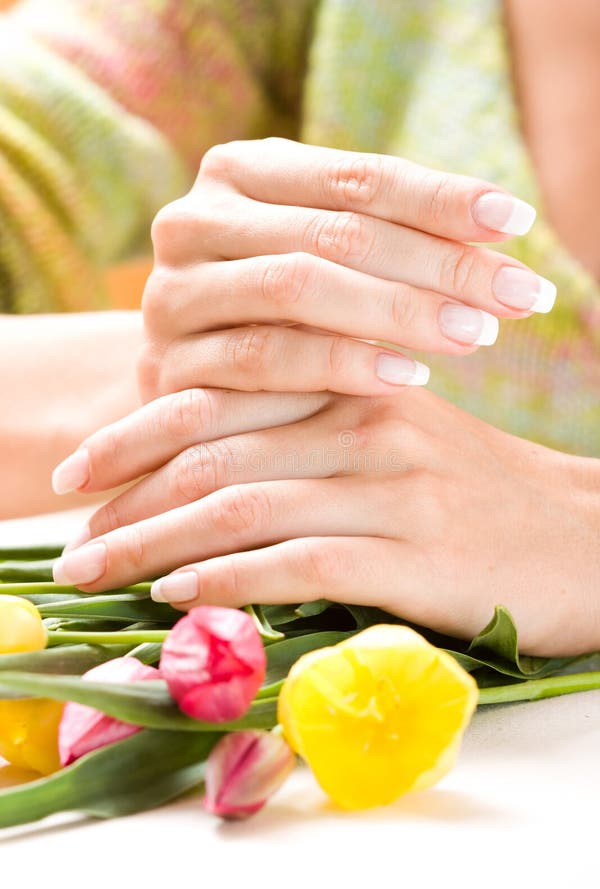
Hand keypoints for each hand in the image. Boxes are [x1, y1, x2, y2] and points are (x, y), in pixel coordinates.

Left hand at [52, 388, 599, 656]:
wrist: (578, 537)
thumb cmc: (470, 493)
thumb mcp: (392, 438)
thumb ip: (308, 434)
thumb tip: (207, 467)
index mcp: (353, 380)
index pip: (218, 398)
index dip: (133, 436)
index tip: (77, 474)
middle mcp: (365, 422)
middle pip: (214, 453)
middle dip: (124, 497)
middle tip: (69, 539)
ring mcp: (392, 488)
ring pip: (243, 506)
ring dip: (153, 543)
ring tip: (95, 571)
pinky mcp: (415, 556)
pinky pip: (299, 562)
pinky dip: (229, 578)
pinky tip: (178, 596)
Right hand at [139, 138, 554, 400]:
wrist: (185, 373)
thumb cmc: (275, 311)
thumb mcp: (322, 255)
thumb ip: (387, 234)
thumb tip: (502, 225)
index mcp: (240, 172)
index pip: (357, 175)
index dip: (441, 197)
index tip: (517, 222)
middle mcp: (195, 219)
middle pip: (334, 232)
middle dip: (436, 263)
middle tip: (515, 295)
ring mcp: (173, 291)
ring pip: (296, 289)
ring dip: (395, 312)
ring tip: (474, 335)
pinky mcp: (168, 362)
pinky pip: (262, 359)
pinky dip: (339, 365)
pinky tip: (408, 377)